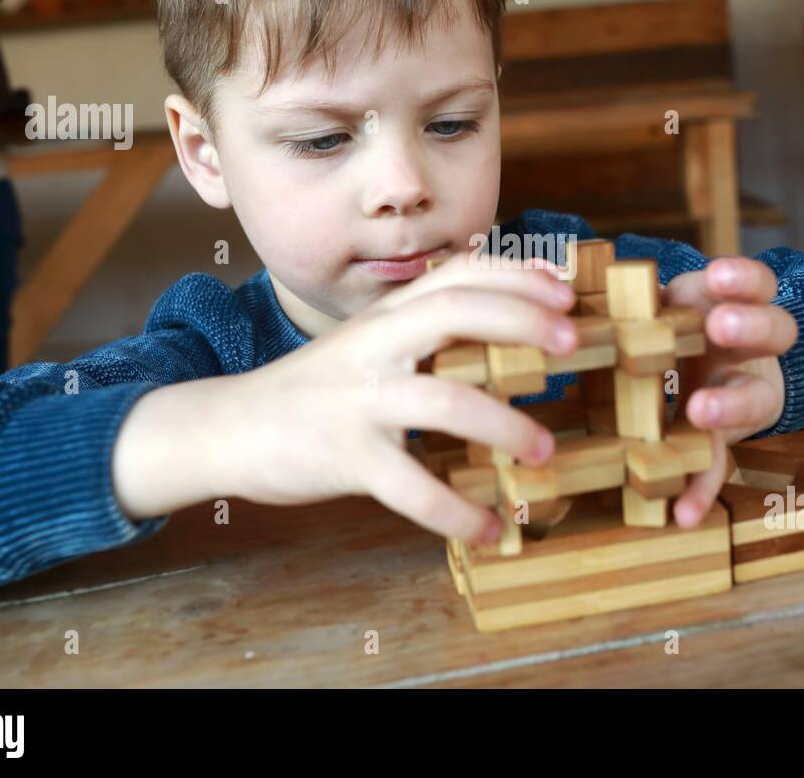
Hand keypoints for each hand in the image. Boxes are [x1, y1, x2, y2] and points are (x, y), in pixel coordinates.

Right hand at [112, 252, 578, 544]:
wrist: (229, 427)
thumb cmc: (315, 388)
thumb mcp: (366, 341)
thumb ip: (420, 326)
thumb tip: (500, 319)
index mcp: (385, 316)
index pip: (457, 274)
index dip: (516, 275)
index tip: (565, 288)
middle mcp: (374, 345)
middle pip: (455, 311)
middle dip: (522, 320)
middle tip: (575, 342)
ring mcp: (358, 399)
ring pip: (442, 400)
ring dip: (504, 424)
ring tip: (545, 450)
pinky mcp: (343, 455)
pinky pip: (410, 486)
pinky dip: (455, 512)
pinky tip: (489, 530)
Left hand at [662, 256, 796, 526]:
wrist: (715, 369)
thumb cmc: (679, 326)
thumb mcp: (671, 302)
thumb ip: (638, 300)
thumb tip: (558, 284)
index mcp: (731, 305)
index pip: (753, 284)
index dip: (741, 279)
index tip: (717, 274)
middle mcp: (749, 350)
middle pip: (775, 331)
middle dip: (750, 327)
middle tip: (719, 326)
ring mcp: (743, 394)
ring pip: (757, 396)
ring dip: (730, 404)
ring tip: (701, 410)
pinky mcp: (728, 439)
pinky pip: (720, 463)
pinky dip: (702, 488)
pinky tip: (684, 514)